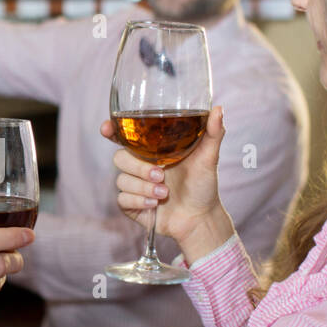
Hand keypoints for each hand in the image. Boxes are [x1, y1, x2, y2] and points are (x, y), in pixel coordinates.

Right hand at [101, 105, 234, 261]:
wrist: (201, 217)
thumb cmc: (204, 186)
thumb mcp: (209, 157)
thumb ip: (213, 133)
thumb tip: (219, 109)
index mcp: (152, 150)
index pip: (124, 136)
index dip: (111, 130)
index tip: (107, 129)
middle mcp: (140, 166)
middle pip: (119, 157)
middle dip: (138, 167)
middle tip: (161, 174)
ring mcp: (134, 185)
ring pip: (121, 180)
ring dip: (143, 187)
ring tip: (164, 193)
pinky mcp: (131, 205)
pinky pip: (122, 199)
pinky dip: (138, 200)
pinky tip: (154, 204)